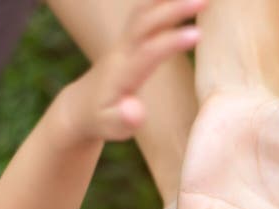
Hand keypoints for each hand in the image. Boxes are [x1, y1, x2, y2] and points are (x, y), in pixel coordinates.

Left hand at [63, 0, 204, 141]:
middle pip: (146, 21)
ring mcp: (124, 41)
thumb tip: (135, 110)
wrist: (80, 107)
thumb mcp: (110, 128)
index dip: (172, 42)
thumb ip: (124, 121)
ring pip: (144, 9)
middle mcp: (122, 50)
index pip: (148, 52)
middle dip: (174, 8)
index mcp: (122, 72)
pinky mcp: (128, 38)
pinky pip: (146, 11)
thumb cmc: (100, 120)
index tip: (198, 34)